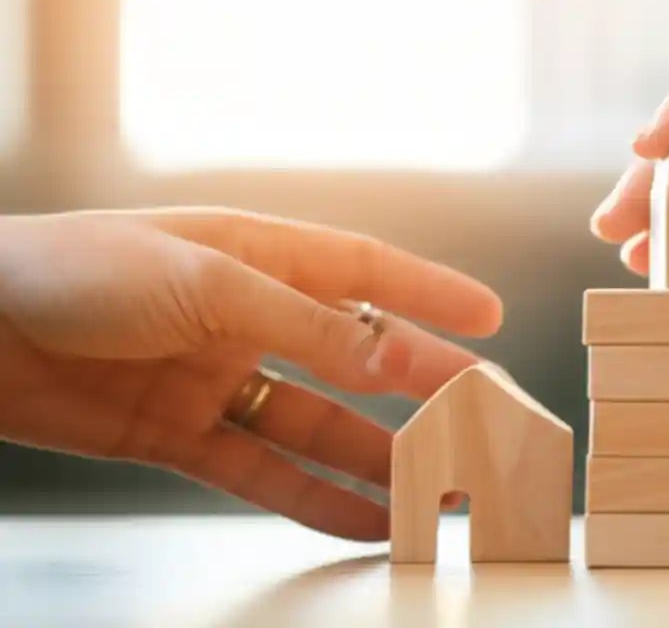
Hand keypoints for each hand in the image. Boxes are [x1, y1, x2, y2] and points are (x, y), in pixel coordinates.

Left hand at [0, 208, 502, 539]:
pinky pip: (263, 471)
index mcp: (258, 255)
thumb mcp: (207, 284)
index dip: (428, 293)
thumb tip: (395, 353)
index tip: (486, 318)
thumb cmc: (76, 270)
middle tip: (478, 414)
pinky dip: (313, 499)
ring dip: (372, 456)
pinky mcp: (180, 435)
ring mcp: (216, 377)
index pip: (364, 272)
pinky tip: (361, 520)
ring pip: (315, 423)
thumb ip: (304, 325)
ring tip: (430, 487)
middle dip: (416, 386)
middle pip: (351, 356)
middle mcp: (246, 315)